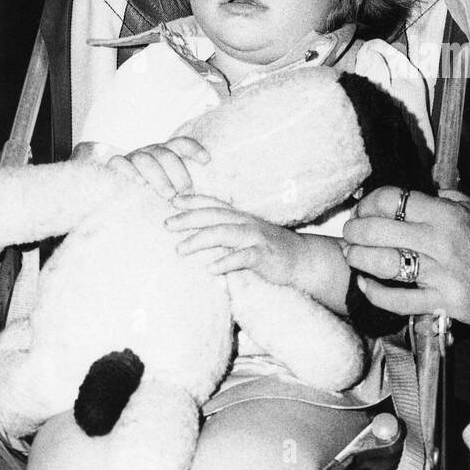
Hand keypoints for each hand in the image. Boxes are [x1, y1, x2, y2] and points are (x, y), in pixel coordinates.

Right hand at [106, 136, 208, 199]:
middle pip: (166, 155)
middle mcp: (151, 152)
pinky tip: (139, 182)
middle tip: (184, 193)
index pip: (181, 144)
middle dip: (178, 173)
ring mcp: (132, 158)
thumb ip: (186, 189)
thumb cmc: (154, 194)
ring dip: (159, 177)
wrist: (120, 196)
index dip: (194, 149)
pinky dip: (128, 170)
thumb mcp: (172, 187)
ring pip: (145, 160)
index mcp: (167, 153)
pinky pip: (118, 162)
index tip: (206, 160)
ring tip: (168, 195)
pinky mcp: (114, 166)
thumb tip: (206, 200)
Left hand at [165, 194, 305, 286]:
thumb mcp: (248, 236)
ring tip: (180, 250)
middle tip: (166, 224)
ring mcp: (256, 238)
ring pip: (224, 233)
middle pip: (214, 216)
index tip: (173, 200)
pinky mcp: (264, 256)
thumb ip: (228, 232)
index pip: (215, 204)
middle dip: (188, 218)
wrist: (303, 260)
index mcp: (242, 218)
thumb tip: (200, 235)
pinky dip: (225, 262)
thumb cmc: (271, 250)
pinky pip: (242, 257)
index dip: (194, 200)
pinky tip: (210, 269)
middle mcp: (247, 223)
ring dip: (199, 240)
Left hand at [341, 187, 469, 326]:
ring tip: (350, 255)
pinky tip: (364, 284)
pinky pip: (398, 299)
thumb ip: (439, 198)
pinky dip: (375, 293)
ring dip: (358, 258)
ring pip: (383, 263)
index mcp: (444, 213)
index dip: (368, 202)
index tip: (363, 209)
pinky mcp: (440, 301)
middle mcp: (438, 241)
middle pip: (378, 230)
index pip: (392, 199)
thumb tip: (407, 196)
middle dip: (354, 230)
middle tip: (349, 233)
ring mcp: (438, 273)